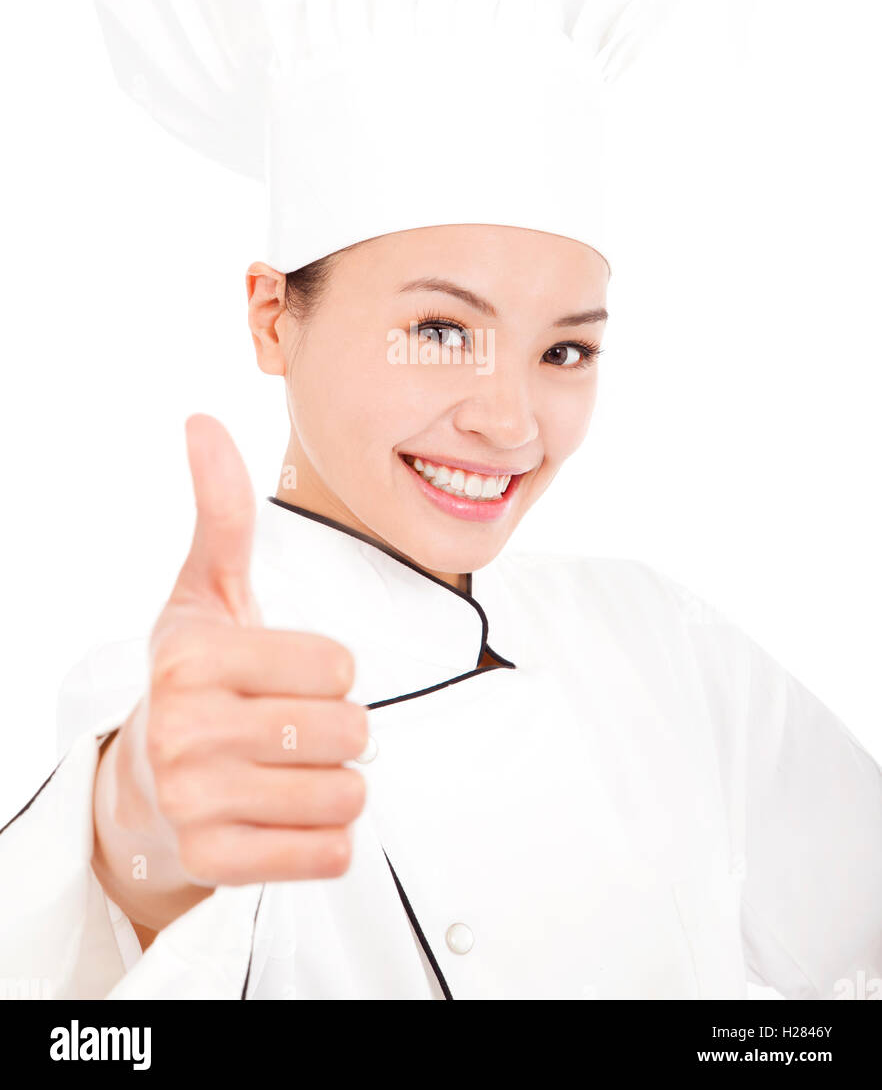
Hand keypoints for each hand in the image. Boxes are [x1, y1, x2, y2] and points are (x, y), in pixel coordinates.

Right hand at [93, 416, 367, 929]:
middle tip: (292, 730)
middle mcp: (184, 729)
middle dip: (340, 730)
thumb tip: (201, 420)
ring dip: (338, 786)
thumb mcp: (207, 593)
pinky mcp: (215, 863)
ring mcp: (195, 802)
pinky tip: (288, 819)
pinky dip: (327, 840)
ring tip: (290, 773)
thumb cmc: (196, 676)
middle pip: (349, 731)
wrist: (140, 785)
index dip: (330, 671)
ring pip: (346, 793)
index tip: (288, 676)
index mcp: (193, 655)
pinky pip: (327, 854)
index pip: (338, 665)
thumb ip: (221, 512)